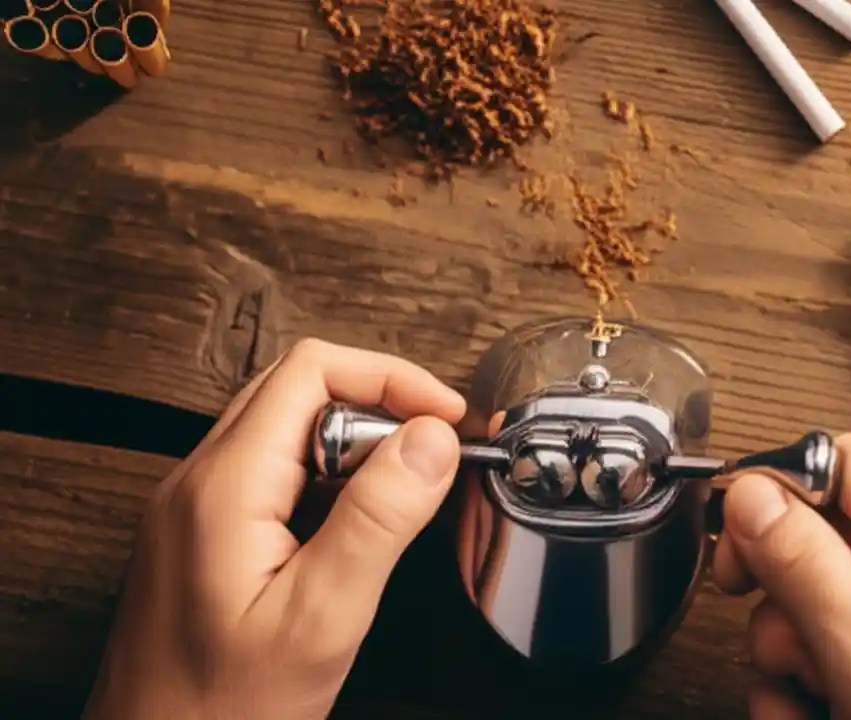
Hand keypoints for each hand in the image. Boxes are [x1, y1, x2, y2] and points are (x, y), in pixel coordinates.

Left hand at [83, 339, 465, 719]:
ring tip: (398, 499)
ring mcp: (194, 507)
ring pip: (284, 427)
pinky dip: (325, 478)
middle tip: (431, 456)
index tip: (446, 418)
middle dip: (377, 404)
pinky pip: (270, 471)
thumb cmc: (222, 711)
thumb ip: (378, 520)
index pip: (312, 370)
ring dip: (353, 443)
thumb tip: (431, 439)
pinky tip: (352, 529)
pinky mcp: (202, 534)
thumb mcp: (322, 616)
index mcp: (225, 487)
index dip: (391, 378)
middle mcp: (198, 482)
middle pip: (298, 387)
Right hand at [712, 434, 850, 719]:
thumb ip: (807, 566)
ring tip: (815, 697)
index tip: (738, 533)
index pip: (847, 461)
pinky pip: (817, 655)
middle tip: (769, 624)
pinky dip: (800, 690)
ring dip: (785, 652)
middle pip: (816, 533)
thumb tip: (752, 493)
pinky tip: (816, 717)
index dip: (784, 484)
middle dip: (779, 587)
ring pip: (805, 602)